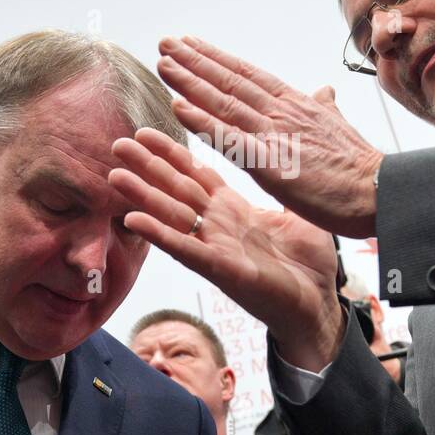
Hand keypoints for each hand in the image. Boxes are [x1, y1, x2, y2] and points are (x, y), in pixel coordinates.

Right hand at [110, 127, 346, 370]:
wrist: (320, 304)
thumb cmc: (309, 262)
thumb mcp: (299, 212)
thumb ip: (288, 183)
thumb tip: (293, 152)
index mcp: (236, 210)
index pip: (198, 174)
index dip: (174, 152)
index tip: (149, 130)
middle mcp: (219, 226)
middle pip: (177, 189)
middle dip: (148, 166)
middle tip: (118, 143)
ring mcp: (216, 248)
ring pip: (172, 216)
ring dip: (143, 196)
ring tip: (114, 175)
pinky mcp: (221, 269)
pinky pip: (185, 249)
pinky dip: (160, 234)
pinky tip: (134, 221)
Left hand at [156, 35, 383, 237]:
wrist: (380, 191)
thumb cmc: (360, 166)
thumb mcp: (339, 125)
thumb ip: (324, 105)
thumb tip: (324, 88)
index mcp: (296, 105)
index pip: (249, 75)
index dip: (218, 59)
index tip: (192, 44)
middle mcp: (281, 113)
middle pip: (230, 82)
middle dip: (195, 61)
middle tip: (165, 43)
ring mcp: (275, 136)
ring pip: (224, 103)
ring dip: (191, 82)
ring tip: (164, 64)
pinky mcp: (271, 164)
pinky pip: (229, 139)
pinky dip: (203, 122)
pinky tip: (178, 108)